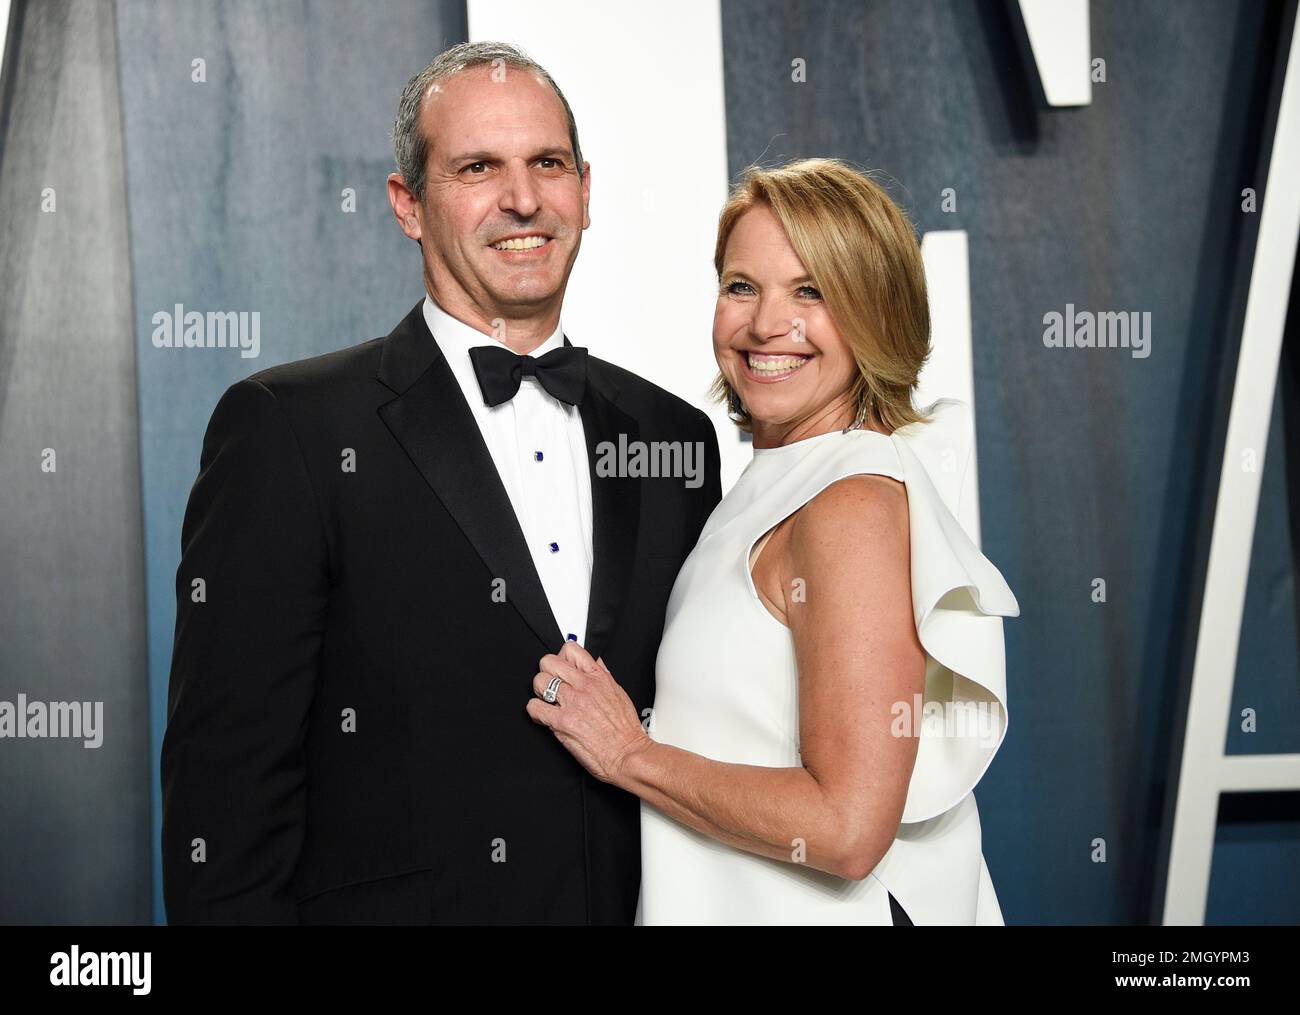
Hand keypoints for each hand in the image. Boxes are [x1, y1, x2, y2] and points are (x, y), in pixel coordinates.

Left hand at [526, 640, 651, 785]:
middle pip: (549, 662)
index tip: (561, 668)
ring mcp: (572, 703)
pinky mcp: (562, 722)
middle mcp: (584, 686)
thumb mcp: (618, 693)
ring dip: (540, 692)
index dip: (561, 657)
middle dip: (546, 673)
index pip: (570, 649)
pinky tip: (544, 717)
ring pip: (540, 682)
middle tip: (551, 686)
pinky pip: (535, 708)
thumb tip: (595, 663)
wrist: (627, 754)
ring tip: (547, 702)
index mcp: (598, 677)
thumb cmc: (626, 730)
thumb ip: (603, 675)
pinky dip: (535, 712)